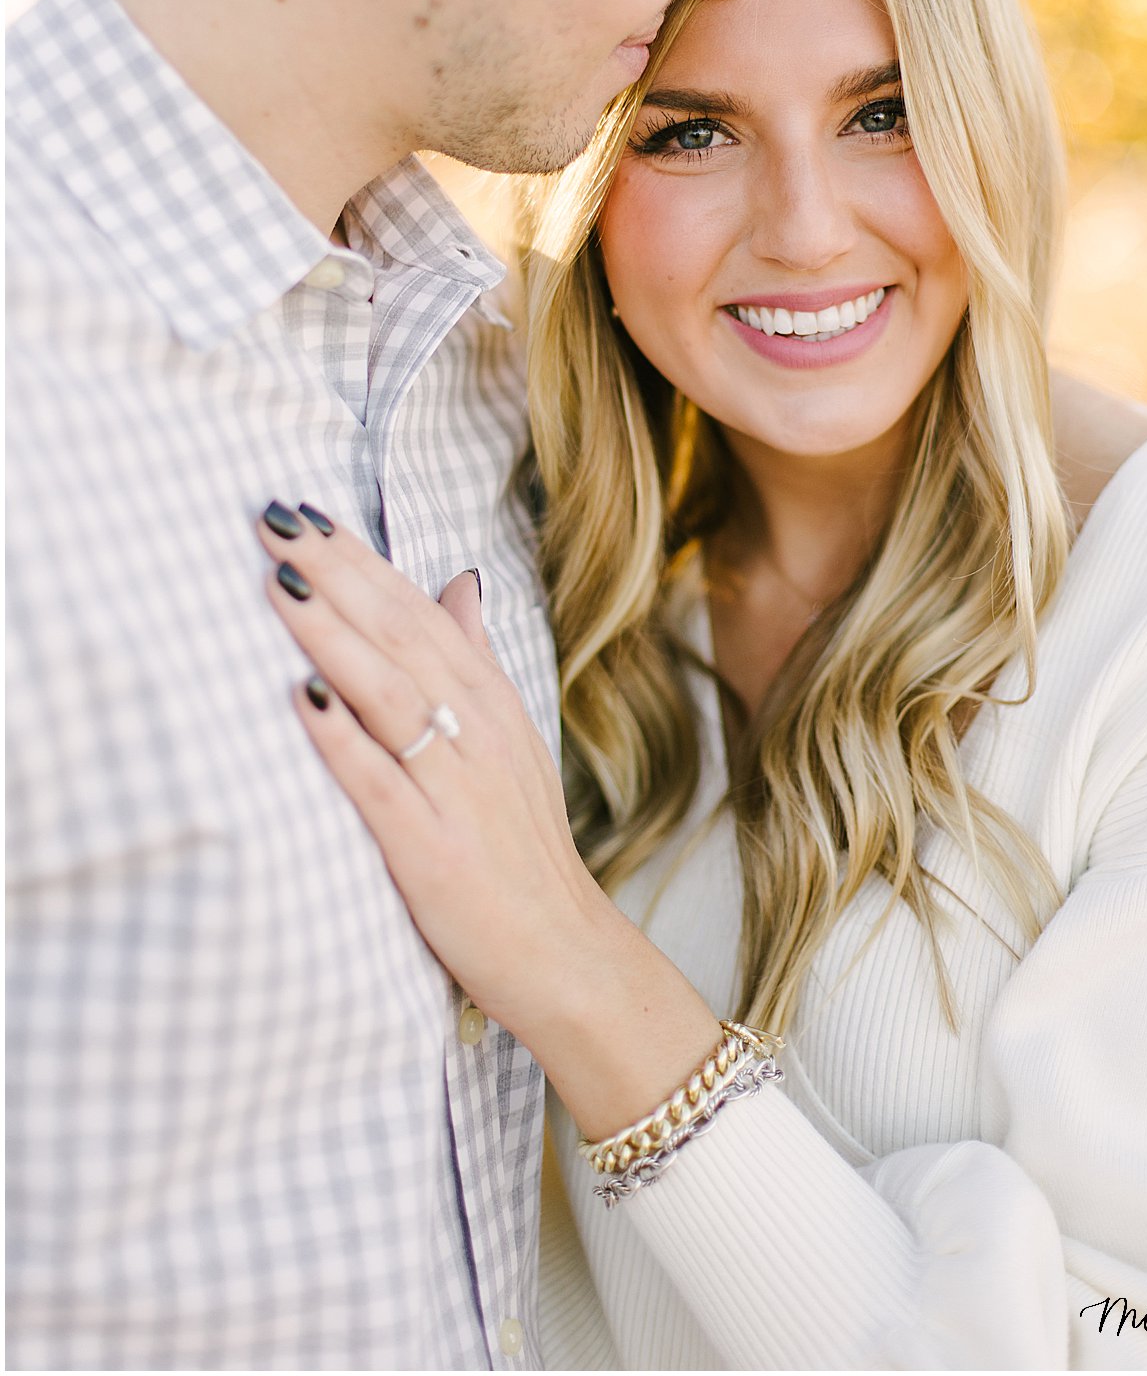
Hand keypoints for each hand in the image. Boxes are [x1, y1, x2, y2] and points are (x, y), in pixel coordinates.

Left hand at [256, 505, 720, 1138]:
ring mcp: (455, 788)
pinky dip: (341, 740)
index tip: (305, 510)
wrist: (561, 949)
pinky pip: (380, 784)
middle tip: (272, 519)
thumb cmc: (520, 844)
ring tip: (277, 585)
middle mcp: (475, 733)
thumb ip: (476, 658)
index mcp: (488, 702)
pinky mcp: (431, 848)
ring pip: (388, 695)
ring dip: (331, 636)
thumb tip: (458, 581)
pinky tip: (299, 701)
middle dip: (334, 573)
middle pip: (399, 636)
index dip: (360, 558)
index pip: (416, 610)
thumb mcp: (510, 738)